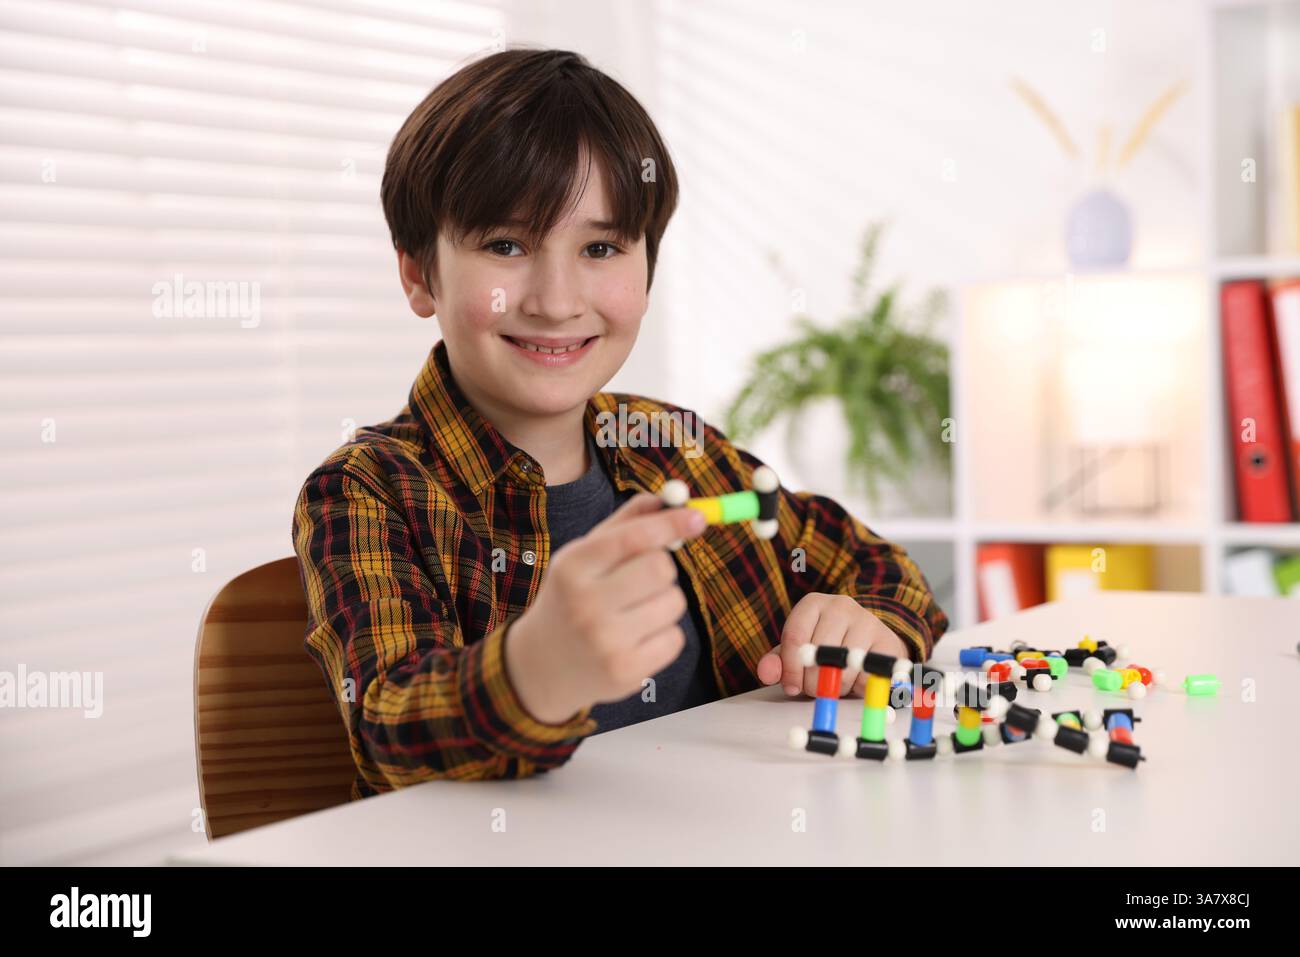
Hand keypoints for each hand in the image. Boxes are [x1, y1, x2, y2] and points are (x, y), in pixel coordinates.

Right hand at [505, 492, 707, 723]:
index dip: (671, 523)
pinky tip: (636, 639)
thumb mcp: (583, 557)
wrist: (540, 665)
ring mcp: (605, 641)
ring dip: (665, 602)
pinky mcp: (625, 672)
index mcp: (573, 566)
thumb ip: (624, 525)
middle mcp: (585, 603)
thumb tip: (669, 498)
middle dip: (664, 569)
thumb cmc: (570, 598)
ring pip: (674, 603)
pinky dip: (664, 635)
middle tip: (645, 579)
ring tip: (634, 613)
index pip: (633, 537)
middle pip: (661, 568)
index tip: (698, 517)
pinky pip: (675, 639)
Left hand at [756, 593, 908, 697]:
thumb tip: (766, 674)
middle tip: (814, 689)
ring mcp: (867, 621)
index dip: (791, 668)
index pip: (796, 637)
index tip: (792, 687)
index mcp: (813, 604)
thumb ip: (777, 663)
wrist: (868, 644)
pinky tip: (855, 682)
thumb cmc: (825, 648)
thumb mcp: (797, 652)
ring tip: (834, 685)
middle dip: (813, 680)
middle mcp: (840, 606)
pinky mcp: (888, 642)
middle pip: (819, 652)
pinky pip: (868, 674)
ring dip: (836, 686)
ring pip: (844, 665)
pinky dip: (859, 686)